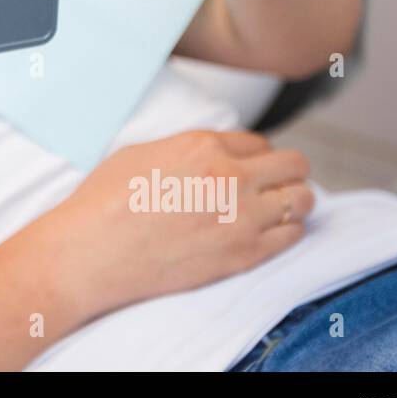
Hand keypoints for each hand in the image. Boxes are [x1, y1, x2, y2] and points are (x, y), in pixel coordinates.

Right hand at [47, 129, 313, 321]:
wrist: (93, 253)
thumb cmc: (106, 202)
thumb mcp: (144, 152)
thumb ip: (188, 148)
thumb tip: (212, 154)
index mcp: (203, 146)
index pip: (259, 142)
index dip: (254, 155)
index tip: (246, 168)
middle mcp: (231, 177)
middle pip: (294, 165)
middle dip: (286, 172)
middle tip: (271, 185)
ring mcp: (242, 218)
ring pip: (303, 200)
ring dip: (293, 200)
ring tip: (275, 209)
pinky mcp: (244, 255)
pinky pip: (293, 235)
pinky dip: (287, 231)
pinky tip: (267, 232)